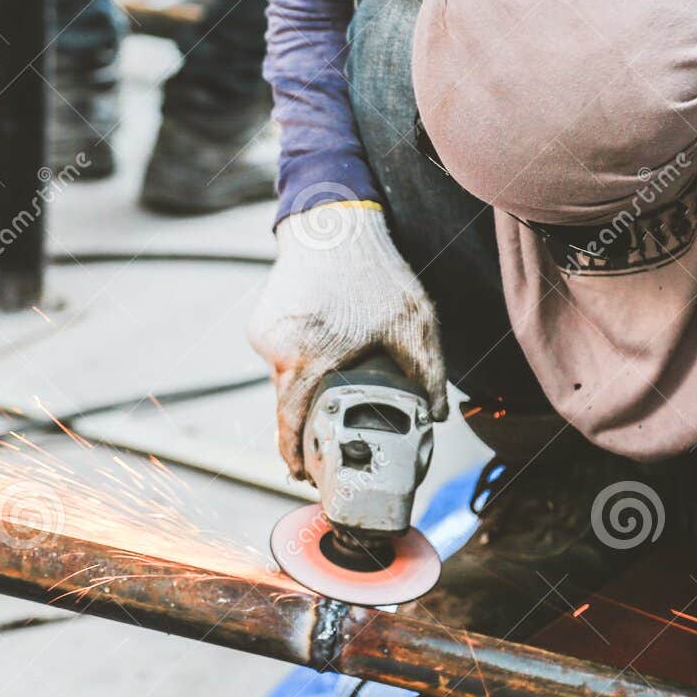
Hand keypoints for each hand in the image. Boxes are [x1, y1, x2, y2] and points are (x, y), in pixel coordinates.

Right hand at [247, 201, 447, 478]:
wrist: (333, 221)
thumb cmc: (371, 271)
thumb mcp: (412, 324)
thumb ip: (427, 375)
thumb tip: (435, 415)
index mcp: (305, 360)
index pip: (290, 427)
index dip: (296, 458)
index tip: (304, 476)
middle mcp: (275, 350)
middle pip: (288, 406)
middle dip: (310, 423)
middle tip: (335, 434)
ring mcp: (263, 334)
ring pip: (284, 380)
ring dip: (308, 387)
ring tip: (338, 380)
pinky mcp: (262, 320)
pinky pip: (281, 355)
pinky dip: (301, 360)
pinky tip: (327, 348)